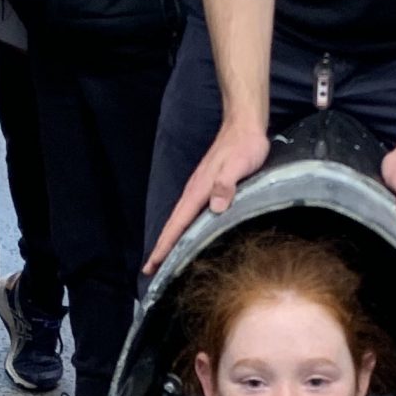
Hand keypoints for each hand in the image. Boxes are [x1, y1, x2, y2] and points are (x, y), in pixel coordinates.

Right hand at [145, 118, 270, 273]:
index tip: (152, 265)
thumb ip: (225, 184)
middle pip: (173, 226)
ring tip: (164, 259)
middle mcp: (194, 192)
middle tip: (151, 270)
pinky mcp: (207, 188)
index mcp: (198, 191)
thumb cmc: (244, 146)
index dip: (164, 247)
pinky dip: (183, 228)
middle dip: (161, 249)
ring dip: (171, 240)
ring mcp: (199, 190)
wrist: (244, 125)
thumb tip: (214, 207)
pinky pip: (190, 214)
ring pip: (180, 220)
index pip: (177, 224)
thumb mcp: (239, 165)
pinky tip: (187, 235)